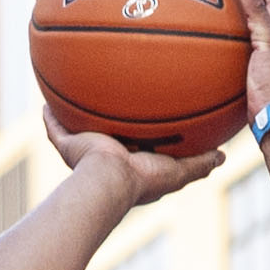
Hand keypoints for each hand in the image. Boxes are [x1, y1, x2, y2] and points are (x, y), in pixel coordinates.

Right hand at [45, 108, 223, 205]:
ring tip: (77, 90)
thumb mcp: (180, 171)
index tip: (143, 118)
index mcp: (128, 164)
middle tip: (112, 100)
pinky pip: (55, 127)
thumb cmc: (143, 178)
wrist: (109, 180)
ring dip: (76, 115)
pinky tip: (46, 101)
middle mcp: (105, 157)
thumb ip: (199, 163)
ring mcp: (84, 152)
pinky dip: (50, 116)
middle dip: (106, 121)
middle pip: (105, 134)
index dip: (137, 132)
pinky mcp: (67, 146)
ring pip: (77, 130)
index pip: (134, 145)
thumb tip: (223, 156)